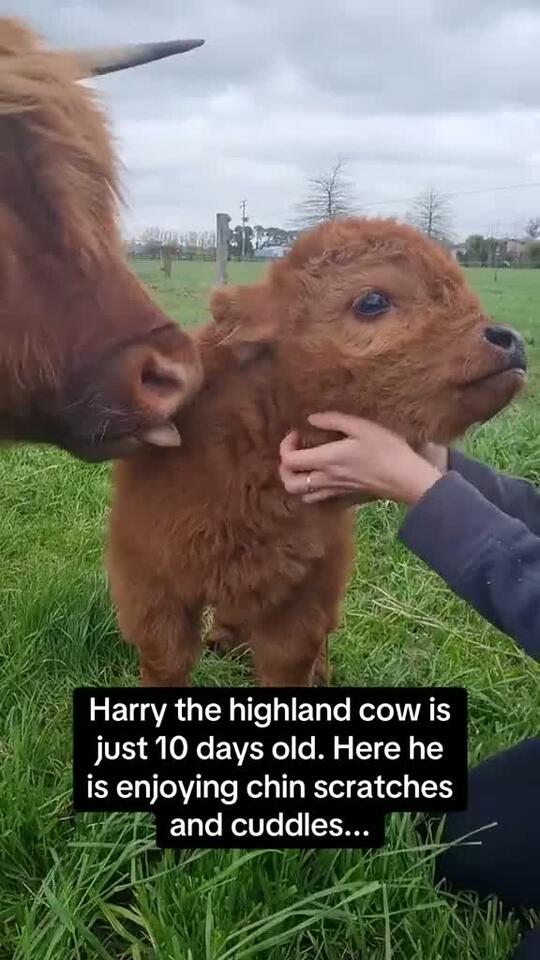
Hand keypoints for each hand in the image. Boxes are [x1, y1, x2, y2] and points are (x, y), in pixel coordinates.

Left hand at [279, 412, 442, 505]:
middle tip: (296, 450)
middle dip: (284, 467)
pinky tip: (320, 475)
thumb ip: (333, 421)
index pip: (289, 460)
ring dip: (296, 479)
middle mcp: (325, 478)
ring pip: (300, 494)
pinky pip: (316, 498)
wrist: (405, 478)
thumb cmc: (386, 449)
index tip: (298, 433)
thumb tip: (310, 419)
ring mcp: (334, 490)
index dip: (286, 446)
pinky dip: (310, 488)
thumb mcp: (361, 426)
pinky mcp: (343, 496)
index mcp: (327, 460)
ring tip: (305, 463)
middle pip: (289, 483)